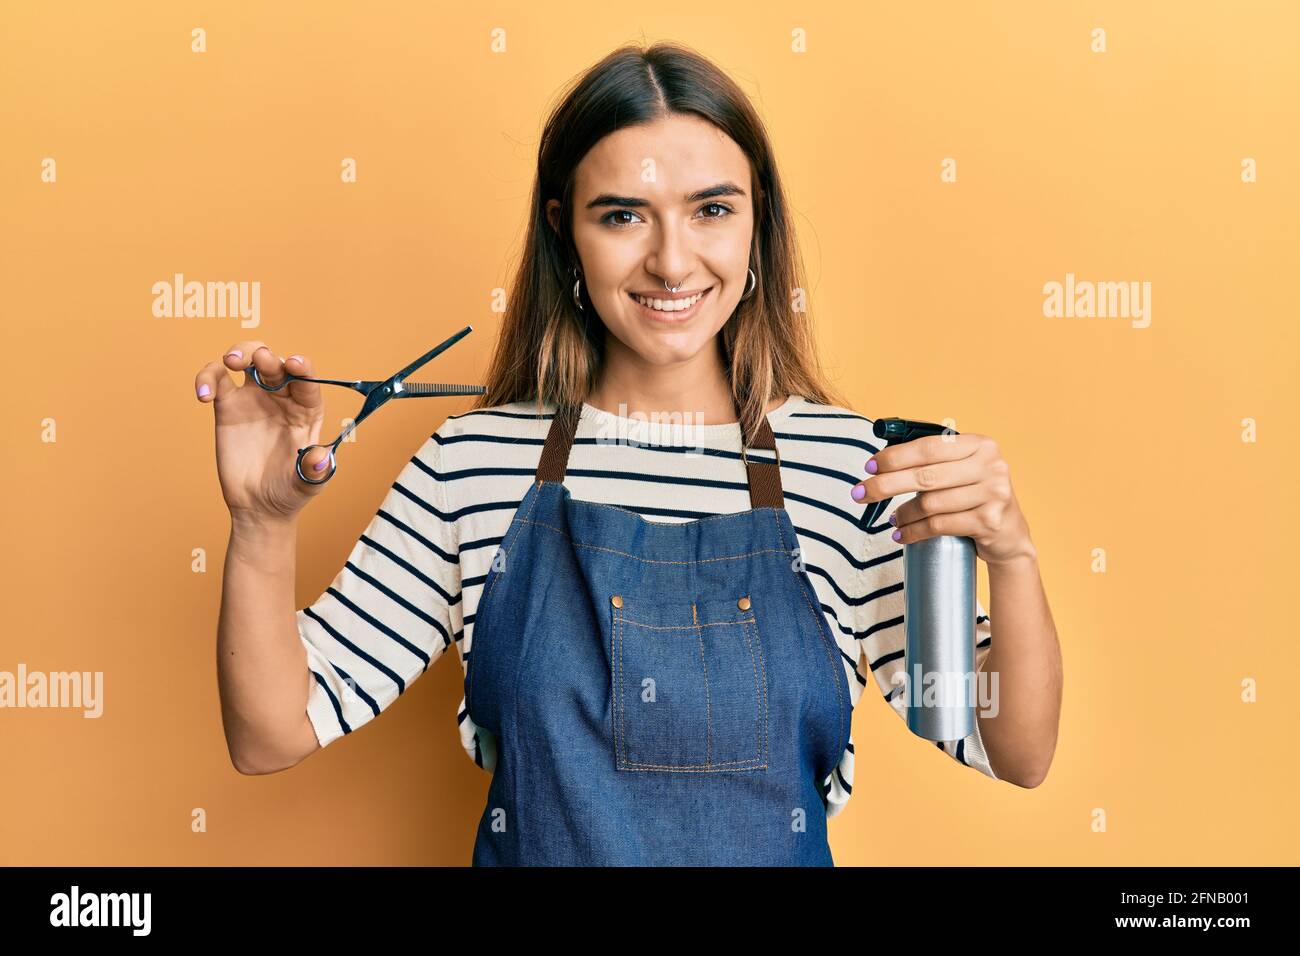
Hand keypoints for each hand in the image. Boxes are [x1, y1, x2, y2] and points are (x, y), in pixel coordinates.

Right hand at [194, 342, 333, 523]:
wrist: (258, 505)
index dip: (303, 368)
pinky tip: (204, 395)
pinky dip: (208, 378)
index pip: (307, 381)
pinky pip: (217, 381)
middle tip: (257, 359)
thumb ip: (314, 469)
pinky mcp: (227, 406)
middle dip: (267, 356)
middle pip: (276, 362)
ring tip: (229, 362)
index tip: (294, 364)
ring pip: (248, 360)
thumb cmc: (290, 491)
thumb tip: (321, 458)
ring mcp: (254, 398)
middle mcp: (283, 397)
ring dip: (240, 352)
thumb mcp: (308, 483)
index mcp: (307, 409)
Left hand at [852, 433, 1036, 565]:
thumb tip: (881, 462)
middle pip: (925, 476)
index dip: (895, 456)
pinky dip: (914, 531)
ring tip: (891, 519)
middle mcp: (991, 465)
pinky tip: (901, 534)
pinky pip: (939, 525)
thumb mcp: (962, 471)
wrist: (1010, 535)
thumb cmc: (975, 497)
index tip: (869, 466)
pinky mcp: (989, 522)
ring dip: (902, 513)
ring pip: (931, 503)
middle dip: (886, 485)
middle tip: (860, 494)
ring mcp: (993, 494)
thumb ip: (932, 461)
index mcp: (980, 444)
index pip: (929, 447)